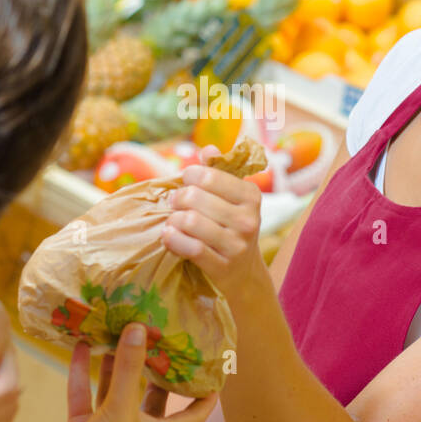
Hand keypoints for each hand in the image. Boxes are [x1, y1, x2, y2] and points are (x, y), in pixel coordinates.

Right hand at [43, 324, 216, 421]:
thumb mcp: (121, 409)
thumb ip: (127, 369)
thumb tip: (138, 328)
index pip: (194, 415)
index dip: (206, 396)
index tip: (213, 371)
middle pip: (153, 396)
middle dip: (155, 370)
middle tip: (160, 338)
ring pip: (116, 390)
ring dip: (115, 365)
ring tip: (118, 333)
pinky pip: (85, 395)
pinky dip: (82, 372)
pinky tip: (80, 346)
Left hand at [161, 144, 267, 294]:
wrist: (243, 273)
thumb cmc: (230, 227)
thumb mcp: (231, 199)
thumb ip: (218, 171)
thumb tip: (208, 149)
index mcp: (251, 196)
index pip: (209, 176)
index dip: (189, 175)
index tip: (185, 181)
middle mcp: (248, 219)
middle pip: (195, 198)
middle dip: (177, 199)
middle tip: (174, 204)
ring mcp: (237, 245)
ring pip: (191, 222)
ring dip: (174, 220)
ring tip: (173, 221)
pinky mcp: (224, 267)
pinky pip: (191, 248)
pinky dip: (173, 239)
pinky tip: (169, 236)